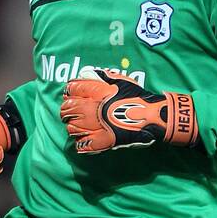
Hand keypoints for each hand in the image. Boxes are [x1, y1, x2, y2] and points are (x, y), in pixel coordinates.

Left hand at [60, 69, 197, 152]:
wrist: (150, 116)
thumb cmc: (137, 96)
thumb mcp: (120, 80)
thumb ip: (102, 77)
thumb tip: (87, 73)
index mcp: (96, 92)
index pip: (71, 89)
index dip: (68, 91)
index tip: (69, 94)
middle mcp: (92, 108)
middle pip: (67, 109)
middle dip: (66, 110)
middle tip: (69, 112)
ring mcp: (95, 126)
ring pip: (71, 128)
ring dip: (72, 126)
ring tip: (77, 126)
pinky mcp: (101, 141)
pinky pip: (82, 144)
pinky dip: (80, 142)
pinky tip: (83, 139)